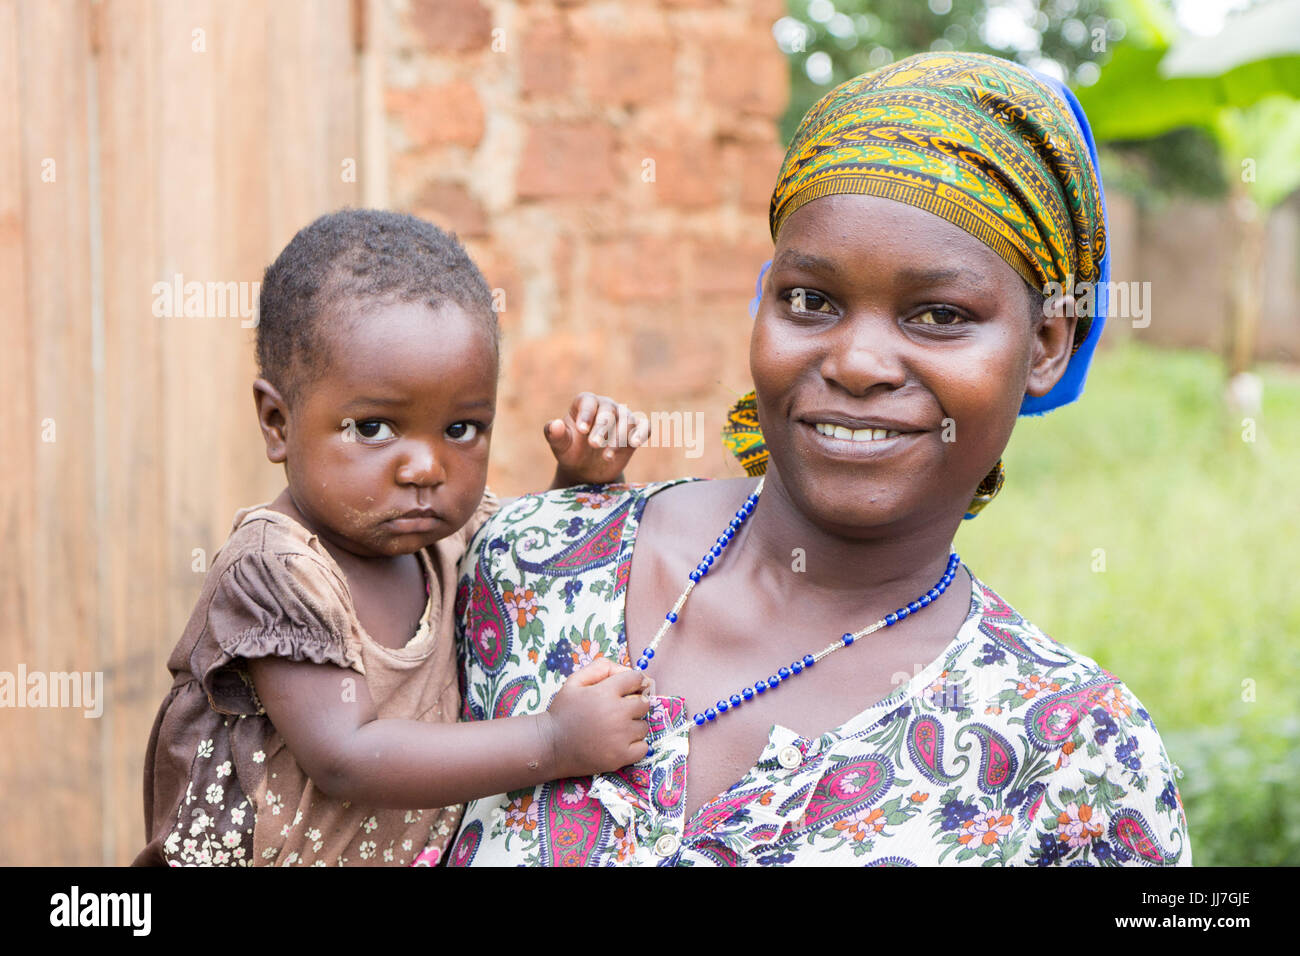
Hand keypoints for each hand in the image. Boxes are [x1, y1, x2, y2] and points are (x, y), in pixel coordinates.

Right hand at [542, 658, 652, 777]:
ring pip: (644, 726)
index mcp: (605, 692)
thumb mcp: (574, 681)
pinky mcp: (620, 757)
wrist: (550, 746)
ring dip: (634, 725)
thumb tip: (626, 670)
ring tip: (616, 728)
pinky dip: (635, 745)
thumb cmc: (563, 712)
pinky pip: (643, 747)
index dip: (632, 682)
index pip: (636, 678)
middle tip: (619, 710)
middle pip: (644, 702)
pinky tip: (620, 743)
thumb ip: (599, 668)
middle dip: (635, 703)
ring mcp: (620, 737)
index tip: (627, 689)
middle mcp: (616, 713)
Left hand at [545, 392, 649, 487]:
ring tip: (607, 456)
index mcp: (585, 404)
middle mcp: (606, 407)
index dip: (586, 414)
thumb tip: (555, 425)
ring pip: (627, 420)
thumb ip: (554, 434)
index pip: (588, 402)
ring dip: (618, 437)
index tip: (582, 430)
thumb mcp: (560, 446)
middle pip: (608, 411)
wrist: (587, 470)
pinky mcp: (636, 431)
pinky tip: (635, 442)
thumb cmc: (571, 452)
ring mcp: (623, 418)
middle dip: (602, 428)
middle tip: (593, 444)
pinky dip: (641, 432)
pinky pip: (644, 427)